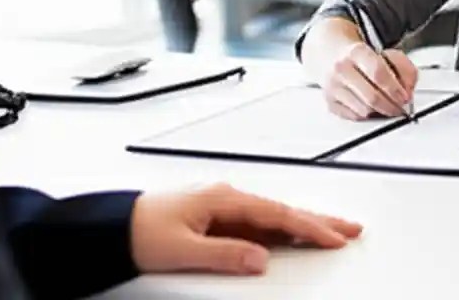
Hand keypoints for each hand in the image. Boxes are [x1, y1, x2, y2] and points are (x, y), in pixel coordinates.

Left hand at [130, 183, 361, 275]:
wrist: (107, 227)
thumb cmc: (136, 231)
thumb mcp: (181, 250)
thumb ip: (225, 254)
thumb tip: (261, 259)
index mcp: (223, 199)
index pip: (278, 215)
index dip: (310, 228)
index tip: (336, 237)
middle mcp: (226, 198)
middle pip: (283, 211)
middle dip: (319, 220)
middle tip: (351, 228)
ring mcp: (222, 207)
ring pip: (273, 217)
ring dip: (304, 224)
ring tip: (331, 231)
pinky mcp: (215, 217)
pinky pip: (258, 223)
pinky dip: (282, 230)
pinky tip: (292, 237)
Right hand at [307, 20, 417, 119]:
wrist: (330, 53)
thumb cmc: (362, 56)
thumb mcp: (386, 53)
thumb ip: (404, 68)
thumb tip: (409, 90)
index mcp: (356, 52)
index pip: (378, 73)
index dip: (395, 89)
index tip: (405, 97)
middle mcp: (341, 69)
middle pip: (372, 96)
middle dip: (391, 106)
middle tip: (400, 107)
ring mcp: (333, 87)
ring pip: (364, 110)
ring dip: (381, 112)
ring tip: (388, 106)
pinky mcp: (330, 102)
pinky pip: (355, 117)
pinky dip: (369, 116)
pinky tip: (374, 108)